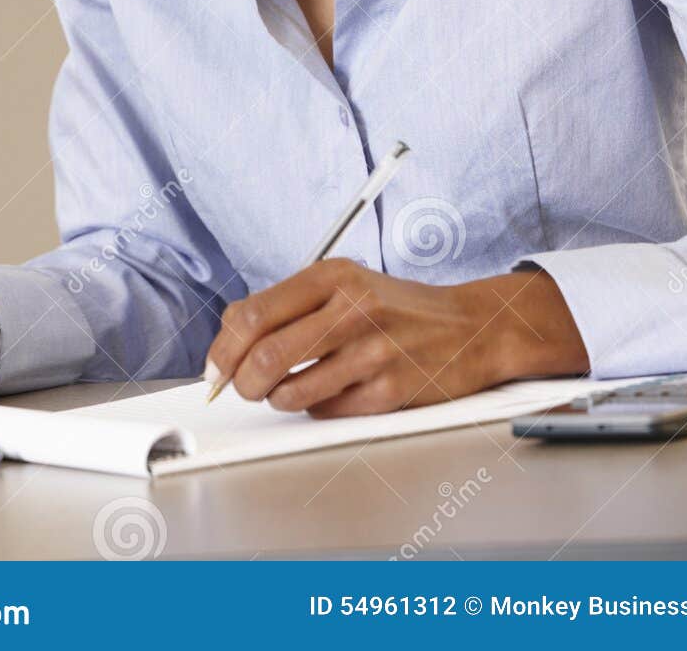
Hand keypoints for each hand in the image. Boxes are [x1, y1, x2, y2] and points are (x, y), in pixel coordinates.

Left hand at [204, 260, 587, 417]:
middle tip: (245, 390)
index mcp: (332, 276)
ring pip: (291, 391)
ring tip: (293, 388)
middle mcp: (352, 308)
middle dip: (242, 384)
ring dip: (280, 399)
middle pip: (264, 357)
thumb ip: (288, 304)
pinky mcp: (390, 391)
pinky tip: (335, 391)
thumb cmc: (396, 308)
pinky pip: (327, 411)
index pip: (252, 314)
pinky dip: (318, 408)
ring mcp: (372, 352)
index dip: (222, 350)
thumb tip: (228, 335)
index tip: (216, 371)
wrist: (470, 328)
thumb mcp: (344, 285)